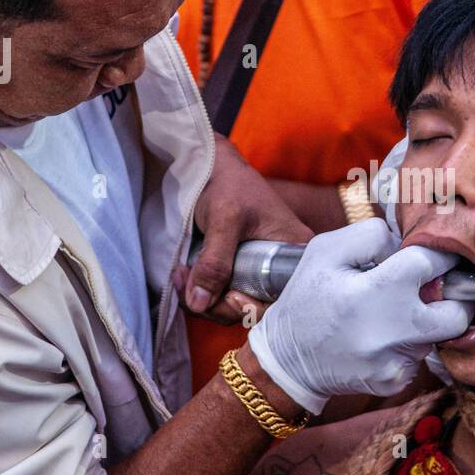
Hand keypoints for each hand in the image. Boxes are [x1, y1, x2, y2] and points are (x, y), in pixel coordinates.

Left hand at [177, 134, 311, 323]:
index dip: (251, 308)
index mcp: (294, 254)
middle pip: (253, 308)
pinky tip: (182, 272)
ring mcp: (257, 272)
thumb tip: (199, 303)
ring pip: (232, 305)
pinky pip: (221, 295)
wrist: (211, 166)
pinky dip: (198, 290)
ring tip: (180, 272)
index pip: (279, 299)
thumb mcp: (224, 219)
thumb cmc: (228, 183)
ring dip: (201, 297)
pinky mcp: (237, 271)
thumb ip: (215, 262)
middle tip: (186, 280)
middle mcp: (281, 269)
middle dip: (216, 304)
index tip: (227, 296)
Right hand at [247, 218, 472, 413]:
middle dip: (452, 299)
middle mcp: (390, 332)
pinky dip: (407, 345)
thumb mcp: (325, 250)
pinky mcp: (393, 382)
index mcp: (375, 292)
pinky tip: (379, 338)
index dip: (439, 256)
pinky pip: (419, 358)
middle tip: (433, 290)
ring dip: (423, 321)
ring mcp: (394, 362)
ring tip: (389, 314)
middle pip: (457, 315)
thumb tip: (407, 245)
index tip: (437, 256)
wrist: (286, 359)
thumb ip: (372, 235)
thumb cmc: (306, 297)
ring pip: (436, 335)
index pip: (431, 265)